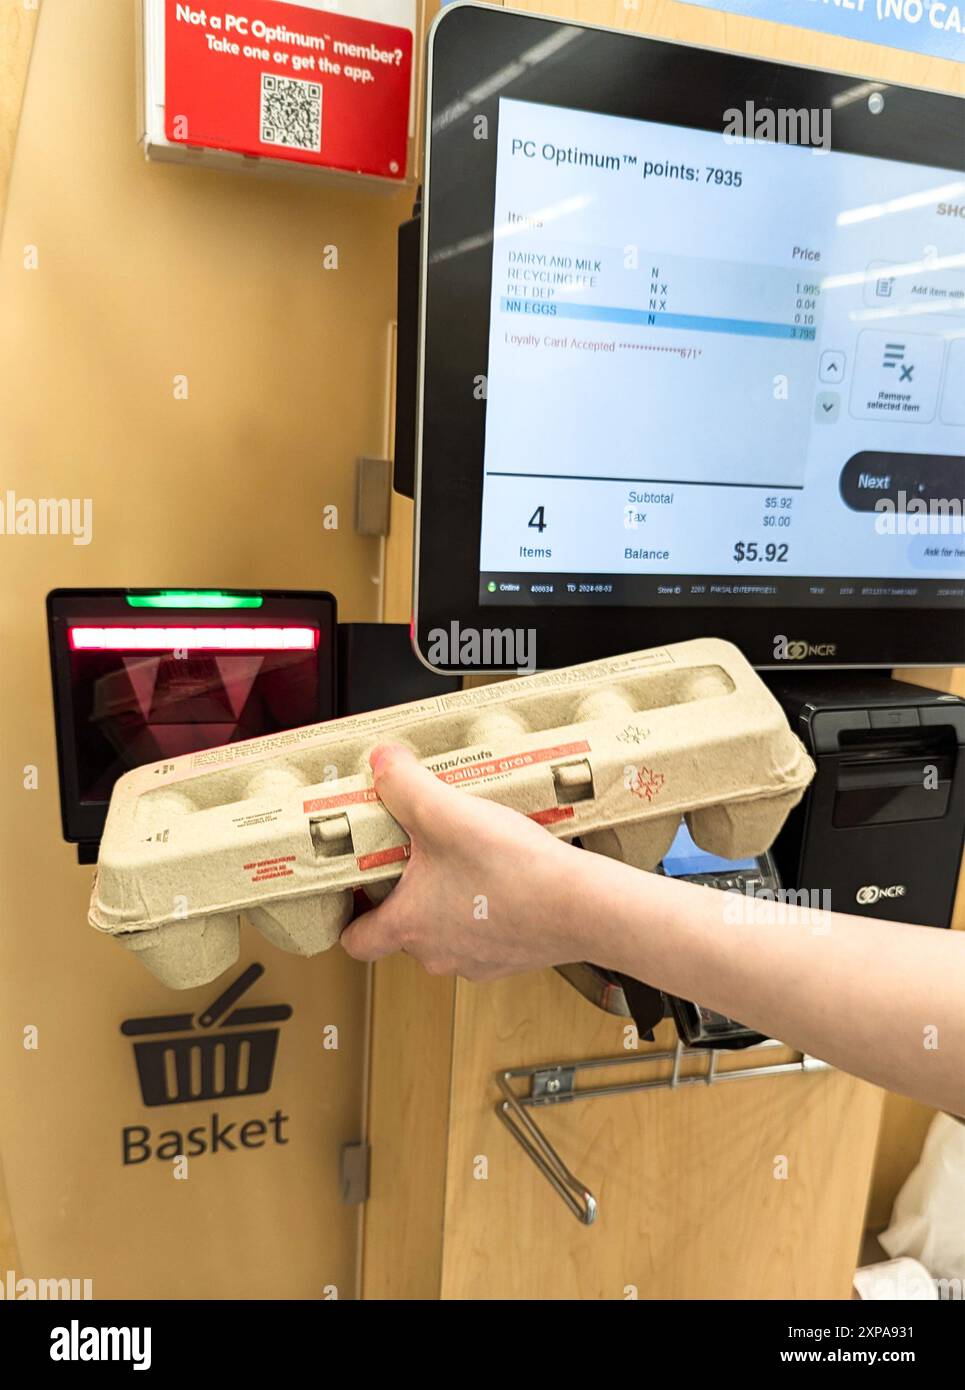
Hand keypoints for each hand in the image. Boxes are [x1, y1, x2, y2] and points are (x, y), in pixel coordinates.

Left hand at [339, 743, 584, 979]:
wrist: (584, 907)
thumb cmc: (514, 871)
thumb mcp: (446, 812)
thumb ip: (405, 783)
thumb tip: (381, 761)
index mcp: (409, 926)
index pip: (356, 941)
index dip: (350, 914)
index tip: (357, 887)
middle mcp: (438, 953)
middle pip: (403, 929)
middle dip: (407, 893)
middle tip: (419, 854)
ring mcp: (476, 961)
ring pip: (446, 931)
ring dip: (450, 900)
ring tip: (466, 859)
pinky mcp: (511, 958)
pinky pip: (485, 934)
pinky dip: (488, 909)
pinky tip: (505, 877)